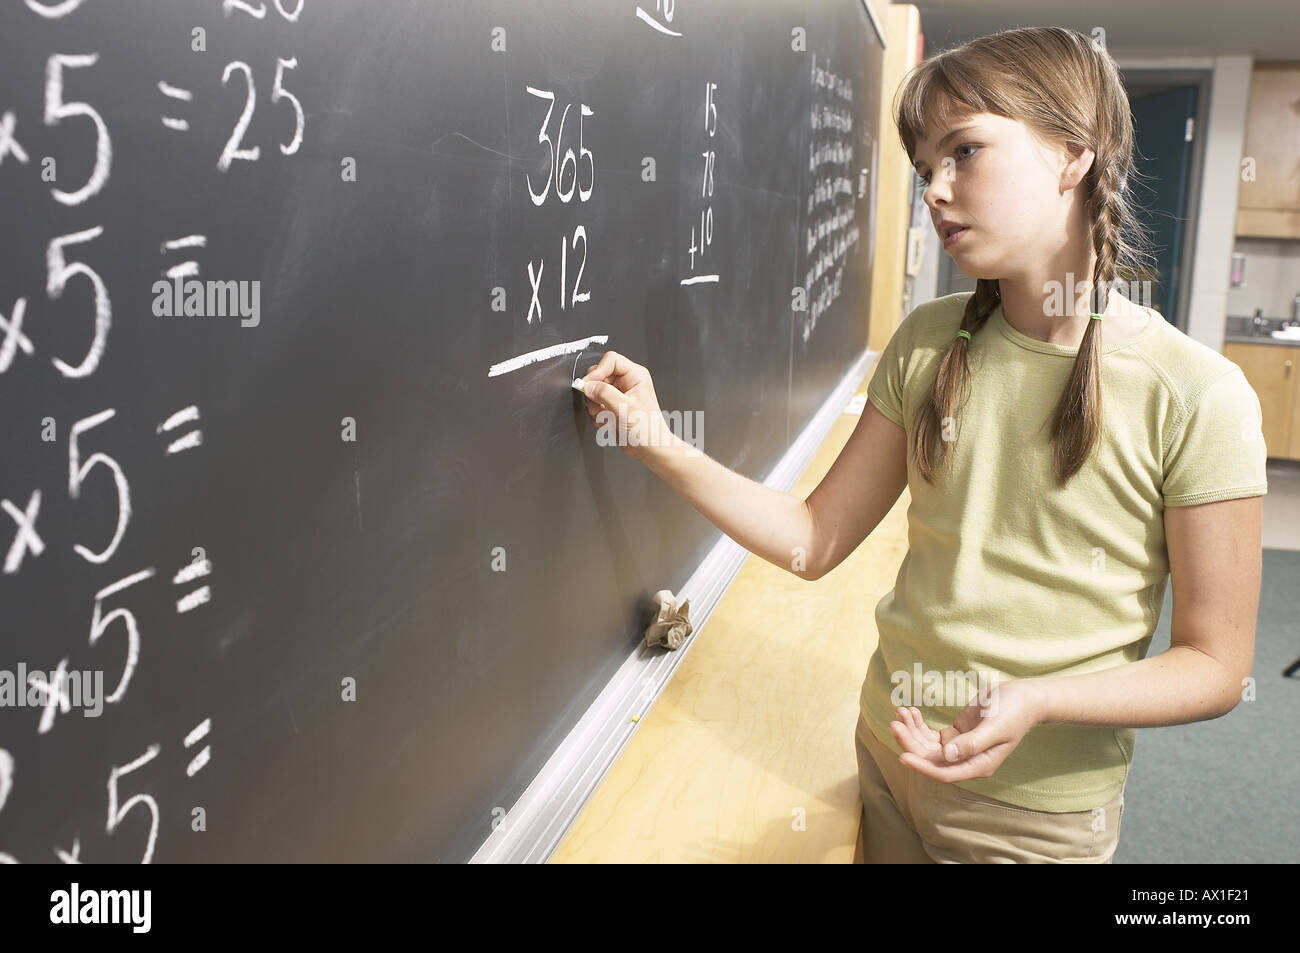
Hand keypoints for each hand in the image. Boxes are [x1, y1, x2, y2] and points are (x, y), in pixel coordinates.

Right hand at [576, 350, 666, 459]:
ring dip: (594, 404)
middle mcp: (627, 381)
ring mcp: (618, 392)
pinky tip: (606, 421)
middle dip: (594, 390)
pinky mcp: (612, 404)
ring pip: (594, 389)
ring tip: (603, 416)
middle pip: (599, 374)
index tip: (588, 384)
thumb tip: (588, 386)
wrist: (649, 448)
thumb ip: (605, 394)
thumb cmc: (647, 429)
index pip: (611, 360)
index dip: (598, 371)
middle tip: (596, 404)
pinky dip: (596, 413)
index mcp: (636, 375)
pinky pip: (595, 402)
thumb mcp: (625, 409)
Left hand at [888, 679, 1043, 782]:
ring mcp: (959, 748)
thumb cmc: (1013, 711)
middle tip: (895, 723)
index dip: (923, 767)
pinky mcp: (955, 734)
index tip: (902, 755)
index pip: (945, 773)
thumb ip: (972, 743)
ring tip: (900, 712)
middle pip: (931, 759)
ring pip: (927, 746)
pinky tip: (910, 711)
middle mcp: (966, 760)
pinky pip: (931, 735)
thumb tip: (947, 755)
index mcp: (979, 765)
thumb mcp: (996, 726)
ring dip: (912, 731)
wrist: (1022, 697)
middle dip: (911, 742)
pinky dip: (918, 724)